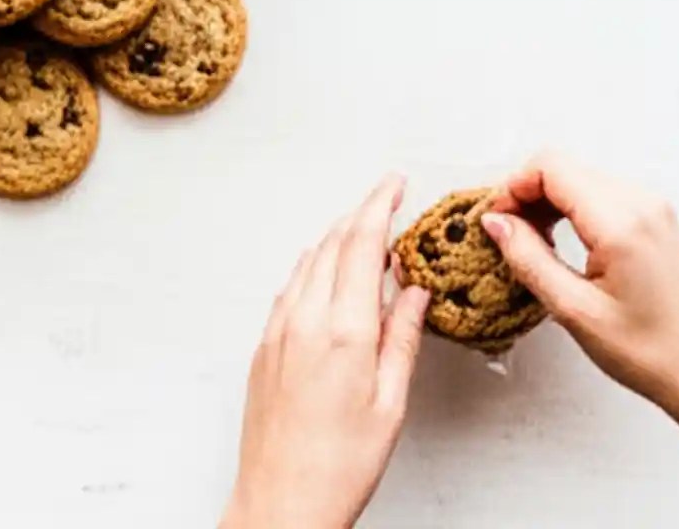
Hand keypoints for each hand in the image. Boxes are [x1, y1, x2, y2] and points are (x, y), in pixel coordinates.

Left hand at [221, 175, 430, 528]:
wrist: (281, 503)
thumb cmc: (338, 466)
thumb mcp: (390, 402)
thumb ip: (403, 338)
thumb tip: (415, 292)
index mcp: (344, 331)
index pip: (362, 244)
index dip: (379, 204)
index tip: (395, 183)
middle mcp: (304, 322)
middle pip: (332, 243)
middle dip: (361, 214)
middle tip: (386, 201)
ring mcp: (277, 333)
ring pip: (308, 262)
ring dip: (336, 238)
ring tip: (364, 234)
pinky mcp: (263, 348)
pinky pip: (289, 288)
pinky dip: (313, 267)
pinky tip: (326, 274)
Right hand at [479, 152, 678, 418]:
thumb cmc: (648, 351)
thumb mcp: (573, 310)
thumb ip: (528, 258)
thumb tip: (496, 222)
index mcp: (620, 221)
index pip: (551, 166)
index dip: (512, 187)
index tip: (495, 221)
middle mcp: (641, 203)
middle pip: (565, 168)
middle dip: (527, 195)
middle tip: (508, 238)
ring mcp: (653, 209)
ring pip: (581, 180)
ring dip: (548, 203)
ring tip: (533, 246)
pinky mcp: (657, 221)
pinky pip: (603, 196)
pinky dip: (573, 211)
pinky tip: (563, 246)